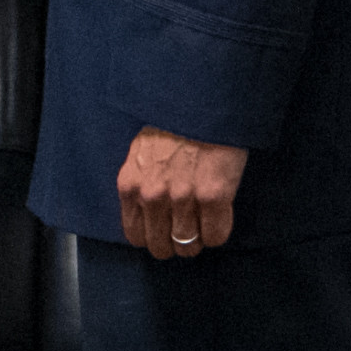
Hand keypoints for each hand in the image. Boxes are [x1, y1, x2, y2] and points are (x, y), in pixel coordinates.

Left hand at [116, 126, 246, 259]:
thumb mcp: (141, 152)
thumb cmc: (173, 123)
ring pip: (188, 245)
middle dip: (174, 244)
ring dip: (197, 241)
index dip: (153, 237)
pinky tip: (219, 219)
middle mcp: (153, 197)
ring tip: (204, 227)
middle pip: (161, 247)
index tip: (164, 231)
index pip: (135, 235)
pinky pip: (215, 236)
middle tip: (187, 232)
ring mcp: (183, 199)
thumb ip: (141, 182)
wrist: (202, 104)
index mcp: (131, 186)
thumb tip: (148, 207)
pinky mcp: (213, 197)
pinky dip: (217, 234)